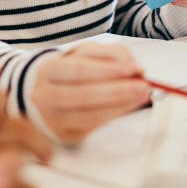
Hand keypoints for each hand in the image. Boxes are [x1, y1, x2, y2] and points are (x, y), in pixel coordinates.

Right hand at [31, 43, 149, 143]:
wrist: (44, 93)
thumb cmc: (68, 71)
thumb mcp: (84, 53)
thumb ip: (109, 55)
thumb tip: (133, 68)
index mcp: (47, 70)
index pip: (79, 69)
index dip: (108, 70)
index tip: (133, 68)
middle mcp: (45, 96)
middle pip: (83, 94)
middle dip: (118, 90)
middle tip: (142, 85)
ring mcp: (53, 118)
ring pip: (89, 114)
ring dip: (120, 104)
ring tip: (141, 95)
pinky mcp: (65, 134)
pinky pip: (92, 126)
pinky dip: (114, 115)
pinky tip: (128, 105)